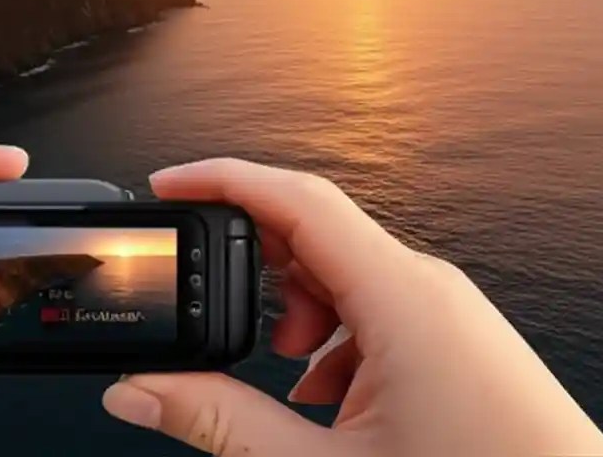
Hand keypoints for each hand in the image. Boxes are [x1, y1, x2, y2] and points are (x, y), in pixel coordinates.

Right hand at [102, 158, 602, 456]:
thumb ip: (222, 423)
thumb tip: (144, 391)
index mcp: (402, 298)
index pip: (296, 198)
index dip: (221, 180)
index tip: (168, 185)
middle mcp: (431, 290)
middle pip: (316, 233)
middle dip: (253, 264)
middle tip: (209, 306)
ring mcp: (450, 315)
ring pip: (347, 276)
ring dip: (295, 312)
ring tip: (280, 375)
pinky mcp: (457, 343)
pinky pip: (378, 309)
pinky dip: (332, 337)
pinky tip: (322, 397)